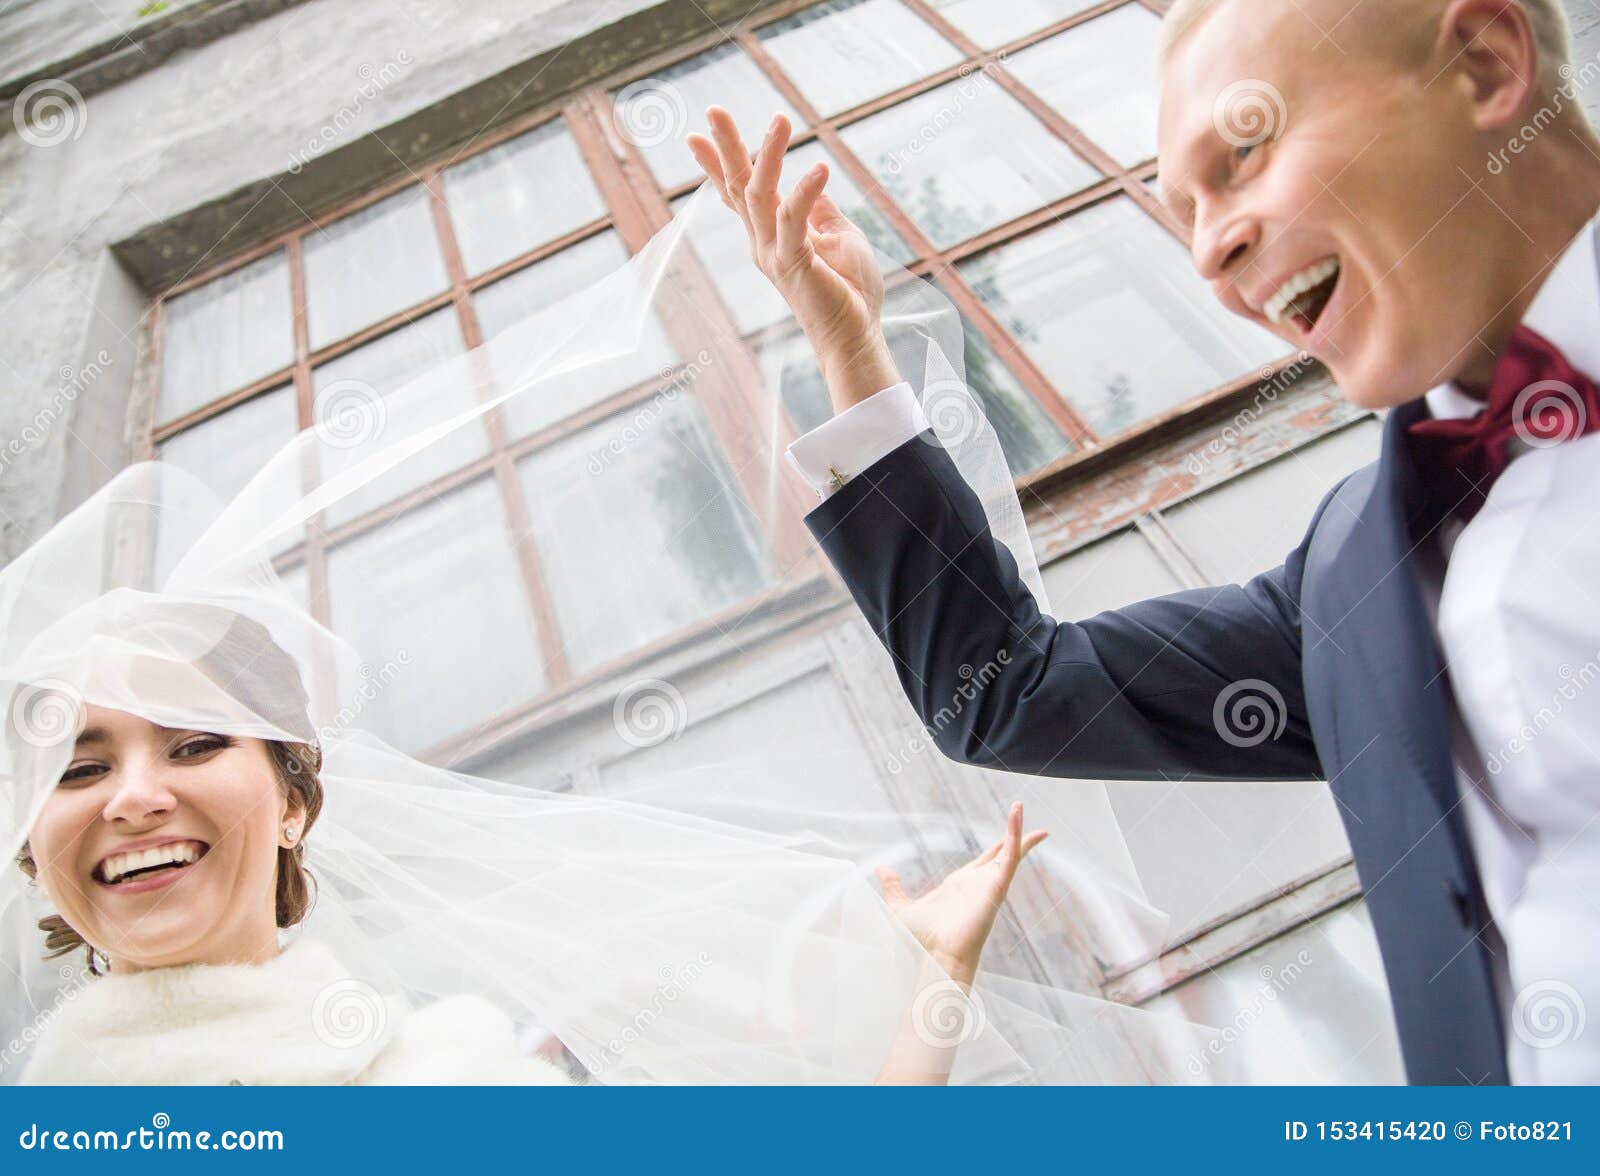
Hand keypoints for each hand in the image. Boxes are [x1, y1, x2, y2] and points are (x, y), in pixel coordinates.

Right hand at [686, 108, 898, 407]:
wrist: (854, 337)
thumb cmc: (850, 291)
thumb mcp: (838, 235)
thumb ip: (821, 209)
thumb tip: (812, 178)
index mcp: (771, 236)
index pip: (741, 193)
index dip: (720, 162)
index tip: (696, 133)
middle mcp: (764, 243)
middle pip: (739, 187)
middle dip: (726, 148)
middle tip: (713, 110)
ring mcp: (775, 253)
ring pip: (760, 196)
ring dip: (767, 156)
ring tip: (779, 120)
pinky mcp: (794, 264)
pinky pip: (794, 220)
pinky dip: (806, 192)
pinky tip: (819, 167)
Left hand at [877, 802, 1047, 984]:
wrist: (936, 958)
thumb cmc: (922, 943)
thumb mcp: (900, 908)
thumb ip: (894, 887)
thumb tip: (882, 870)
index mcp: (959, 886)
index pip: (982, 860)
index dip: (994, 846)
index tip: (1004, 834)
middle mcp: (977, 884)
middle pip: (1000, 853)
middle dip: (1013, 835)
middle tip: (1021, 814)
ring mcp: (988, 885)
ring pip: (1009, 851)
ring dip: (1018, 830)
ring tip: (1020, 805)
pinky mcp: (996, 887)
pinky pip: (1010, 857)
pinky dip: (1016, 836)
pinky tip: (1016, 816)